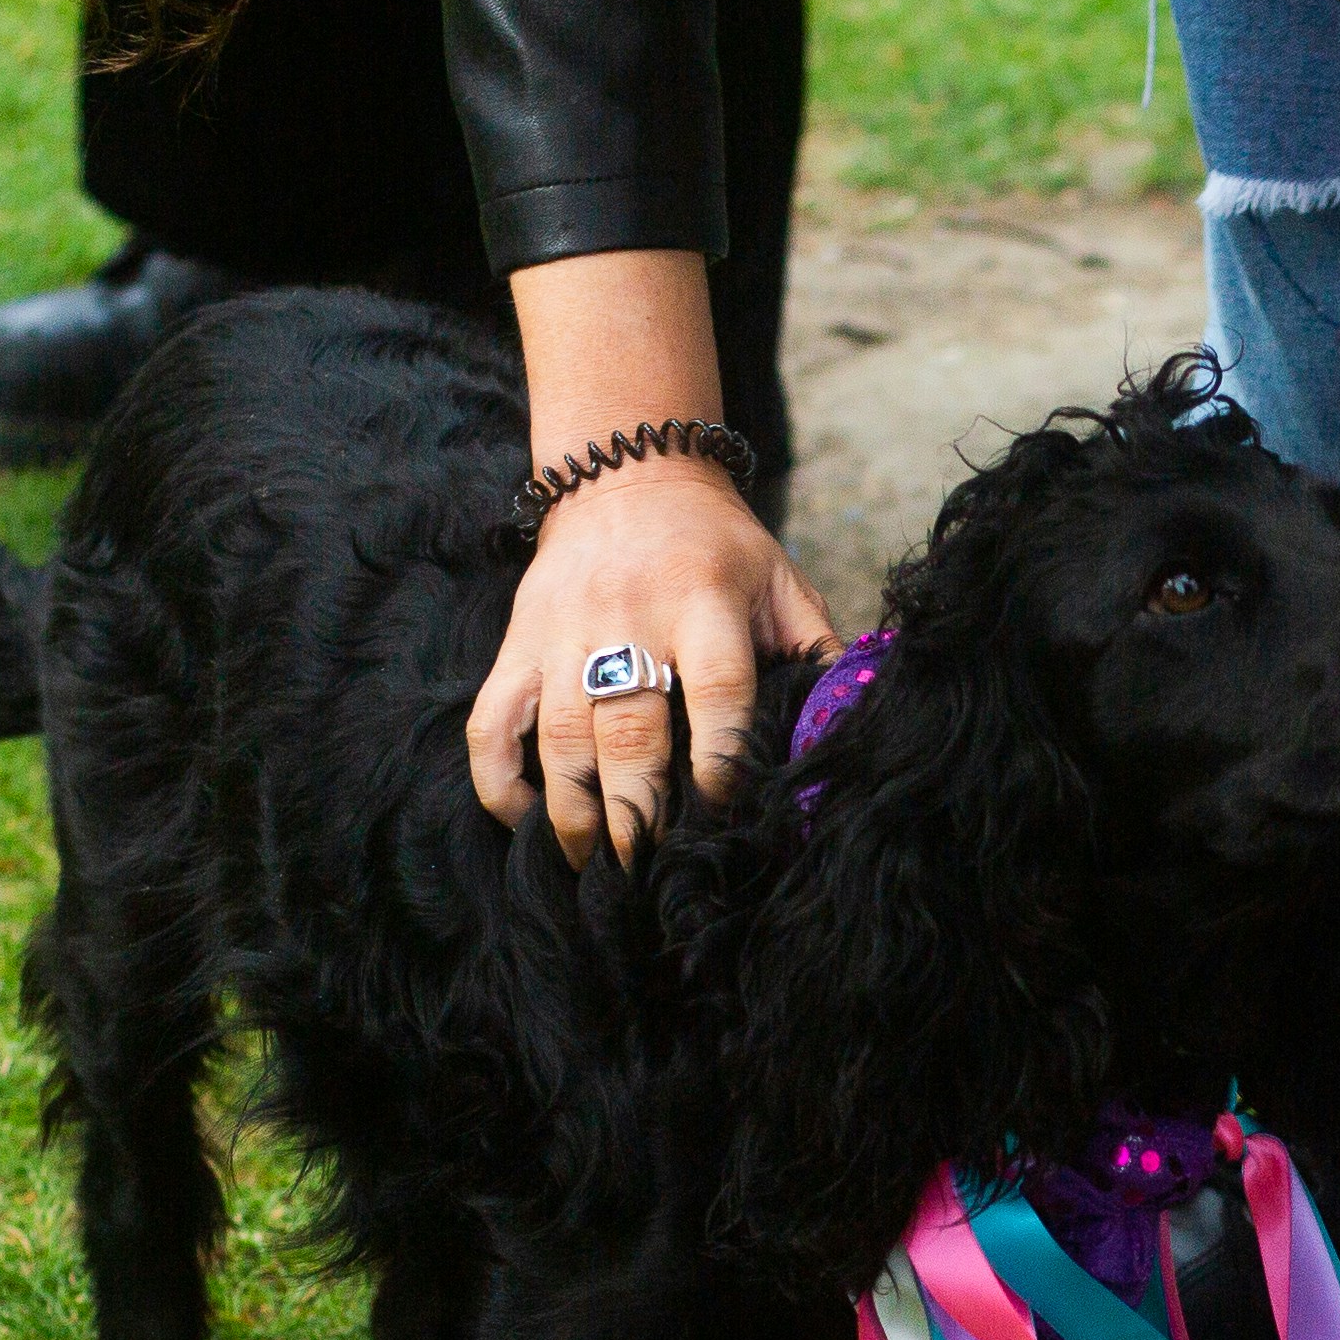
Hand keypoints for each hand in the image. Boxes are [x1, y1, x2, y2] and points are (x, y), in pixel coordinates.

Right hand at [470, 457, 836, 863]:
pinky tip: (525, 822)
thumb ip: (816, 652)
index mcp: (706, 601)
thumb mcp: (781, 583)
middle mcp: (629, 617)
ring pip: (558, 737)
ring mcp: (563, 632)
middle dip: (637, 809)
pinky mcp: (517, 642)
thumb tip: (848, 728)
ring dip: (574, 811)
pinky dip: (500, 781)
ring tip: (596, 864)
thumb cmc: (720, 548)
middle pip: (628, 727)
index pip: (718, 691)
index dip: (722, 760)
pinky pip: (492, 722)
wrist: (630, 474)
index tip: (723, 814)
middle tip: (647, 865)